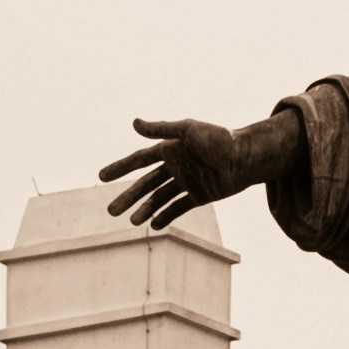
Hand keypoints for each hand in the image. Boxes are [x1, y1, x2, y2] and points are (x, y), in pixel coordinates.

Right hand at [108, 112, 295, 230]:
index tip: (101, 176)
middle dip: (128, 197)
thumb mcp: (189, 130)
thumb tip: (133, 123)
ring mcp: (187, 181)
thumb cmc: (220, 139)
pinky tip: (153, 225)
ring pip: (160, 198)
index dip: (120, 168)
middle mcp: (176, 165)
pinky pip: (178, 207)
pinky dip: (166, 216)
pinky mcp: (200, 195)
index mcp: (170, 149)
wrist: (247, 157)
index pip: (139, 160)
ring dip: (145, 209)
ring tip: (132, 223)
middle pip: (146, 184)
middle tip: (111, 211)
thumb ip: (161, 129)